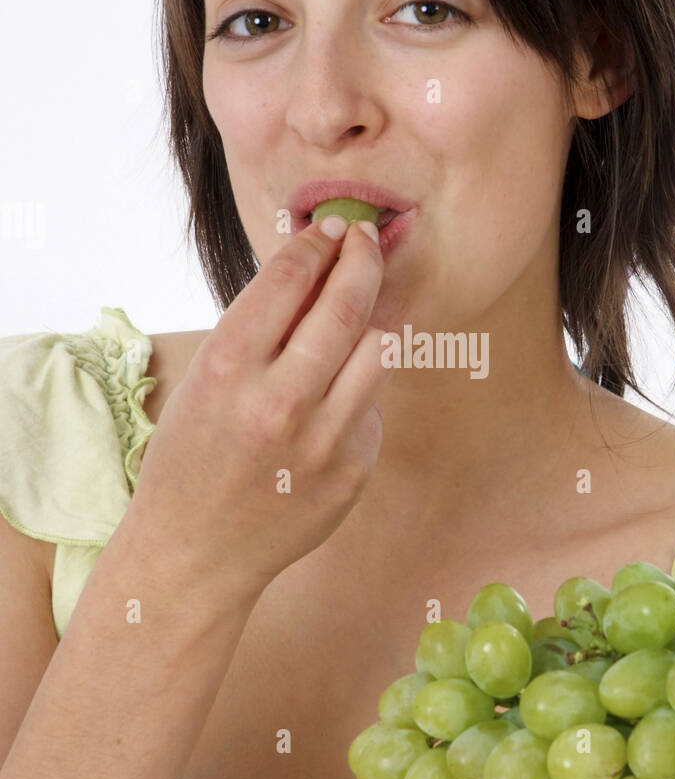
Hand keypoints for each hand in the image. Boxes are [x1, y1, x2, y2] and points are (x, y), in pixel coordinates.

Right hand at [129, 215, 390, 600]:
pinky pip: (373, 404)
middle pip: (346, 305)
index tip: (333, 227)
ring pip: (377, 349)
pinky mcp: (353, 470)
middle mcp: (278, 402)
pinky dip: (359, 390)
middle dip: (361, 259)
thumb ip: (259, 328)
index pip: (289, 278)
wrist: (196, 551)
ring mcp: (323, 441)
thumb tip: (318, 263)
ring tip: (351, 319)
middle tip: (365, 241)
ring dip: (368, 324)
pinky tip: (331, 400)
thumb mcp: (205, 380)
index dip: (318, 242)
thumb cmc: (193, 455)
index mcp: (227, 370)